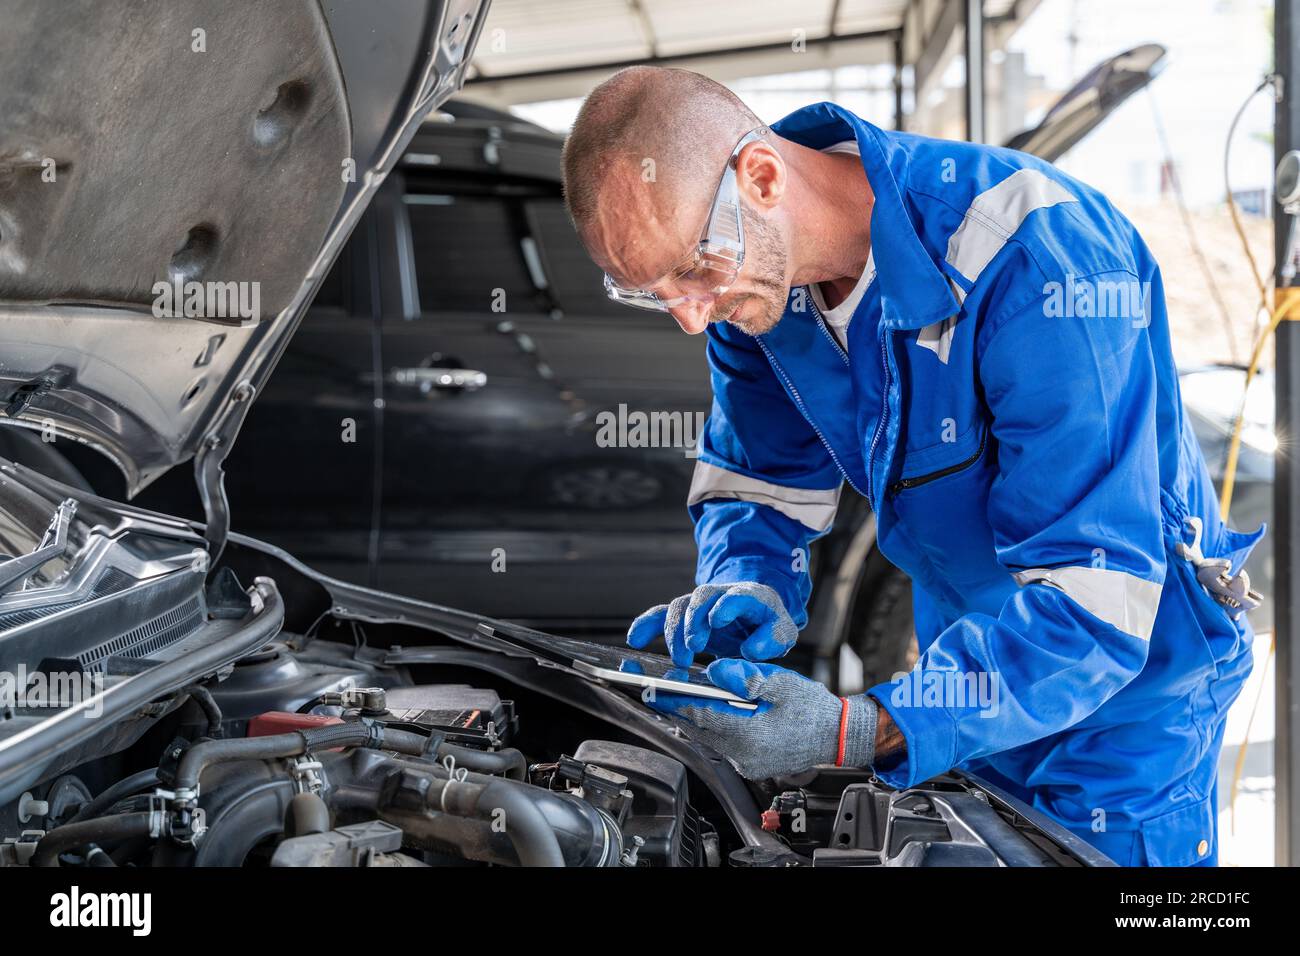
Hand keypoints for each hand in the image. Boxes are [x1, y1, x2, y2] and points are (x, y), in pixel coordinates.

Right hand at [627, 582, 796, 666]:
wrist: (753, 611)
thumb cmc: (767, 624)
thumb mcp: (781, 632)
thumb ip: (773, 639)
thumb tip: (751, 650)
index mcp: (748, 595)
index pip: (737, 594)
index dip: (726, 604)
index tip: (717, 620)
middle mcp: (719, 594)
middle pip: (701, 597)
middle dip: (694, 622)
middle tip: (694, 648)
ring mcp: (698, 604)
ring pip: (679, 607)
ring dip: (675, 632)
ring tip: (681, 661)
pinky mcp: (683, 617)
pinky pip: (660, 615)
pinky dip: (646, 625)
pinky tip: (635, 640)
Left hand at [647, 658, 877, 779]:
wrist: (837, 735)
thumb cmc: (813, 709)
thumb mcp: (781, 683)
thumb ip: (745, 676)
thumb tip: (714, 670)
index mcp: (750, 734)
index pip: (699, 715)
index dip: (671, 699)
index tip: (649, 685)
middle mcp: (743, 754)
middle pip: (694, 728)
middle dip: (669, 705)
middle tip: (644, 684)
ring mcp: (744, 761)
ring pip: (702, 736)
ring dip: (684, 715)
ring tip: (664, 692)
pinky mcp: (747, 762)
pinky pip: (715, 742)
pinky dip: (703, 724)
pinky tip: (695, 708)